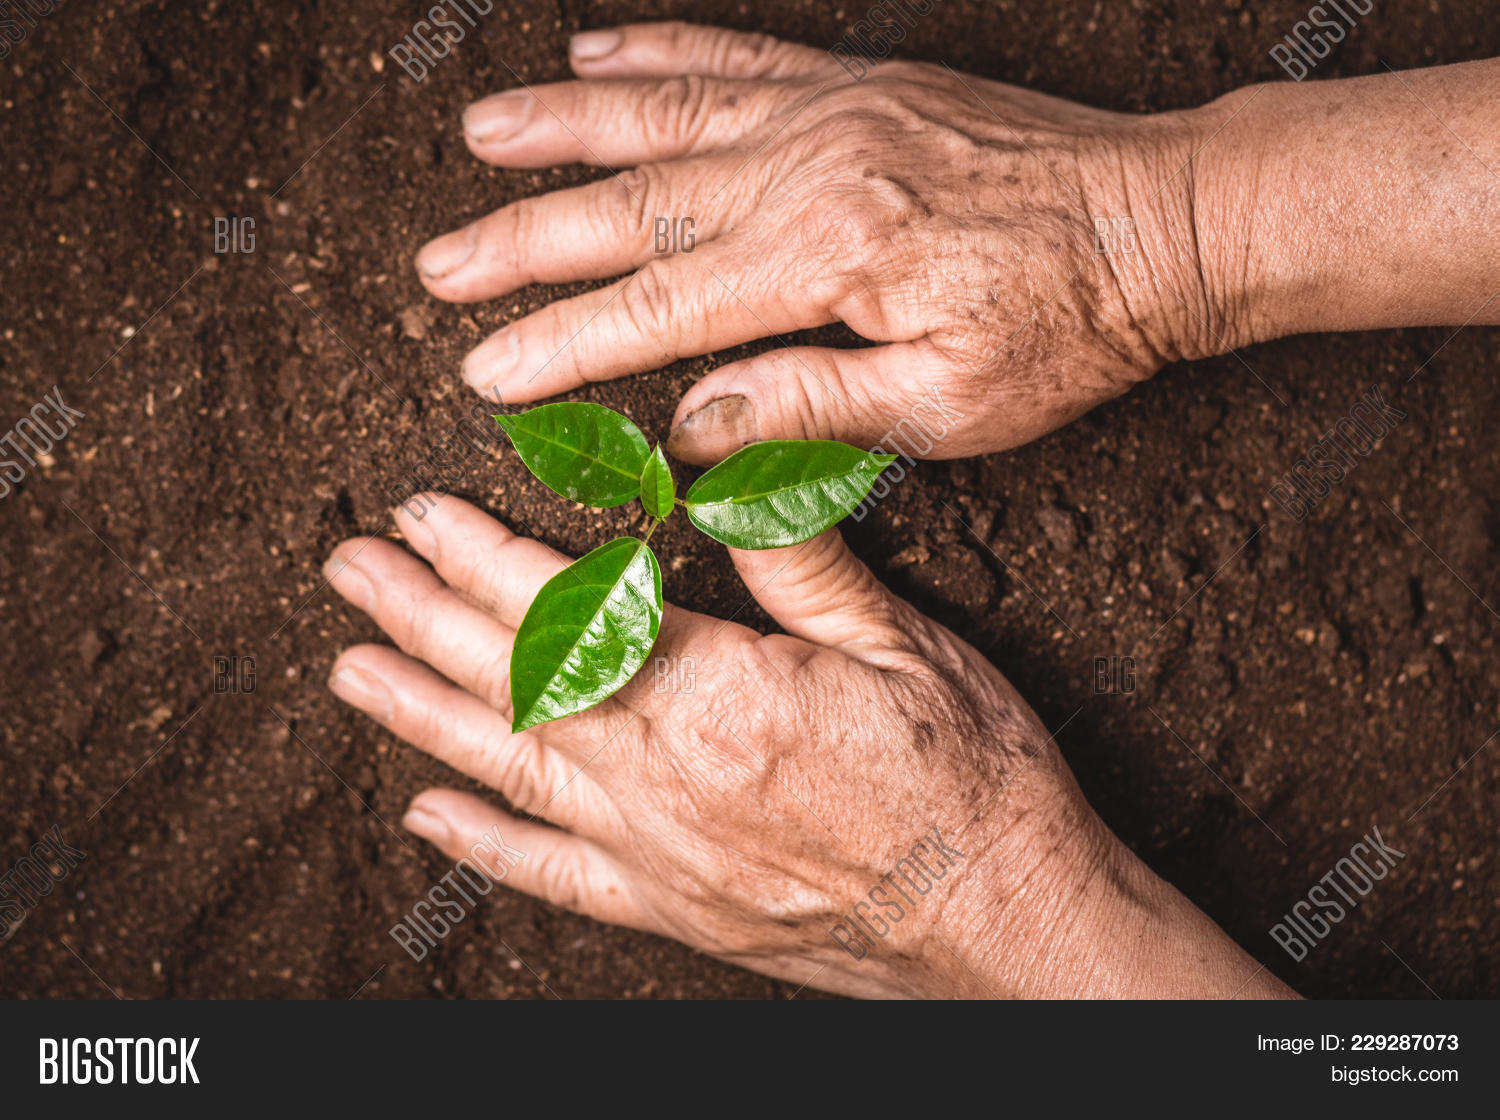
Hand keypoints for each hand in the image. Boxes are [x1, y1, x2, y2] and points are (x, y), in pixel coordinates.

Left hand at [324, 495, 1293, 997]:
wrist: (1012, 930)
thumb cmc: (974, 786)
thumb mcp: (906, 646)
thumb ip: (800, 561)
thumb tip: (730, 470)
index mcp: (723, 699)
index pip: (569, 612)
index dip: (485, 558)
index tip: (427, 514)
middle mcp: (667, 782)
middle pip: (514, 685)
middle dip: (422, 618)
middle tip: (353, 568)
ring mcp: (661, 856)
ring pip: (511, 773)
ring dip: (422, 715)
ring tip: (354, 669)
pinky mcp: (675, 911)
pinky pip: (554, 876)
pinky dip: (483, 844)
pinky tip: (429, 815)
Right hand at [414, 21, 1219, 463]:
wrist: (1162, 222)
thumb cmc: (1067, 328)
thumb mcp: (946, 405)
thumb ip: (808, 410)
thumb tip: (687, 424)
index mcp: (827, 258)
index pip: (656, 308)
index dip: (559, 343)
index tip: (482, 369)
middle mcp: (811, 166)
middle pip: (632, 205)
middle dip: (523, 239)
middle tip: (438, 267)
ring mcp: (831, 112)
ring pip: (662, 116)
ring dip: (560, 128)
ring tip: (477, 136)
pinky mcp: (856, 85)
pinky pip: (733, 56)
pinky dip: (655, 52)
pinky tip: (594, 53)